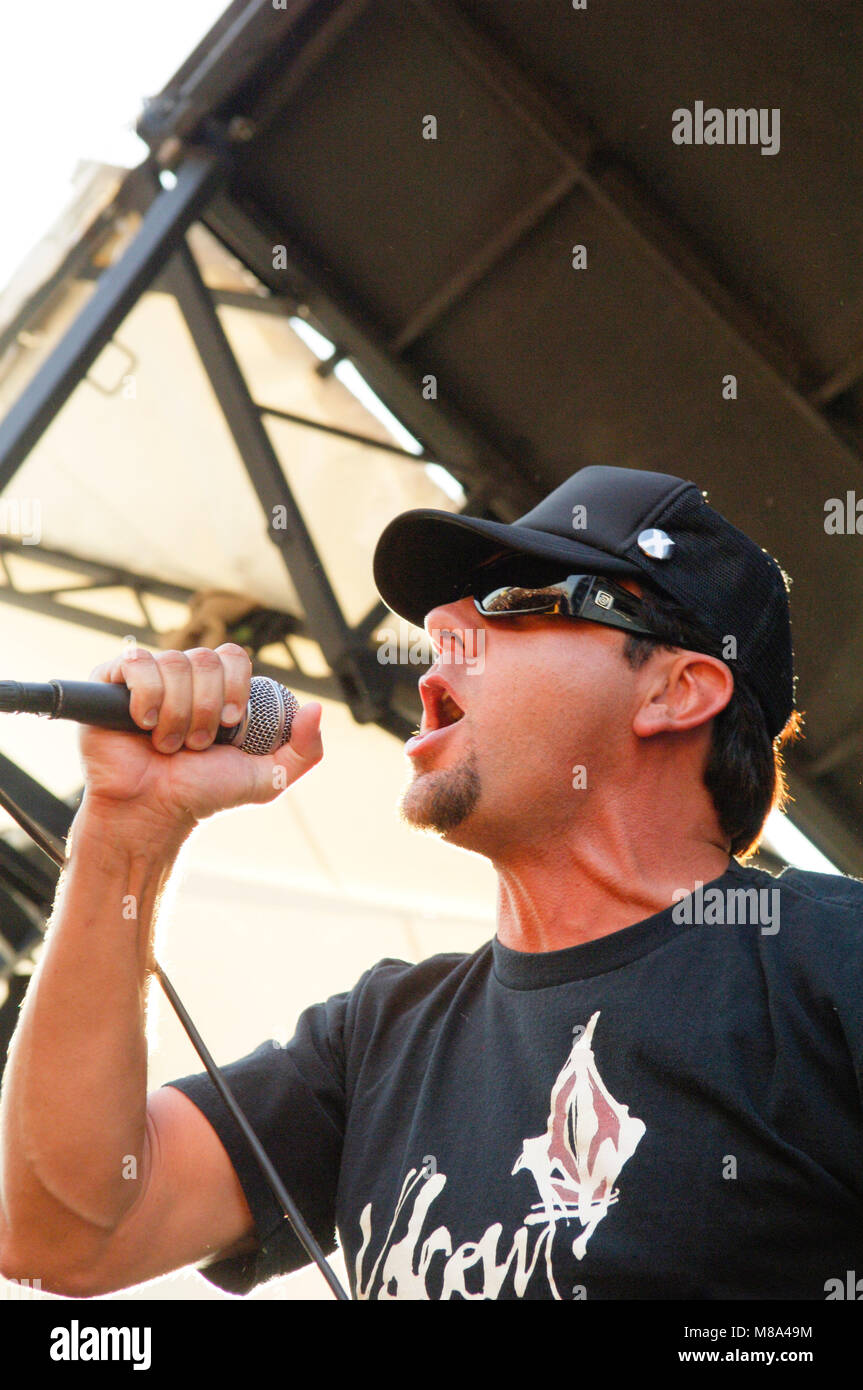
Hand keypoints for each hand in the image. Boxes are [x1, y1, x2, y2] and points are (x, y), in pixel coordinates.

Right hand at [78, 644, 322, 831]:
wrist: (151, 813)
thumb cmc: (202, 795)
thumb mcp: (267, 779)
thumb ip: (304, 750)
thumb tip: (317, 709)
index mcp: (217, 689)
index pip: (233, 657)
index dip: (234, 686)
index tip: (229, 724)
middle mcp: (183, 678)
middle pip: (204, 659)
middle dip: (204, 708)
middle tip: (195, 745)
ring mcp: (147, 678)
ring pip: (172, 664)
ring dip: (176, 713)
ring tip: (167, 745)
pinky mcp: (111, 682)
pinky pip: (135, 662)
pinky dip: (145, 696)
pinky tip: (142, 724)